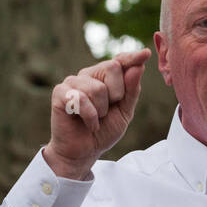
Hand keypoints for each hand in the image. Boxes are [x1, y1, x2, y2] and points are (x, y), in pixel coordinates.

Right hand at [43, 48, 150, 180]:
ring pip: (97, 87)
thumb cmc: (103, 131)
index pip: (119, 61)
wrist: (84, 152)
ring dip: (101, 110)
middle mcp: (88, 75)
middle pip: (112, 68)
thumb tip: (138, 67)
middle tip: (105, 112)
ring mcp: (72, 82)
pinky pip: (82, 99)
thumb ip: (131, 90)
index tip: (146, 54)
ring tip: (95, 119)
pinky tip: (88, 124)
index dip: (132, 57)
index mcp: (104, 77)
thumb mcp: (124, 112)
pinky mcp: (60, 93)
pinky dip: (90, 117)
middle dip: (116, 94)